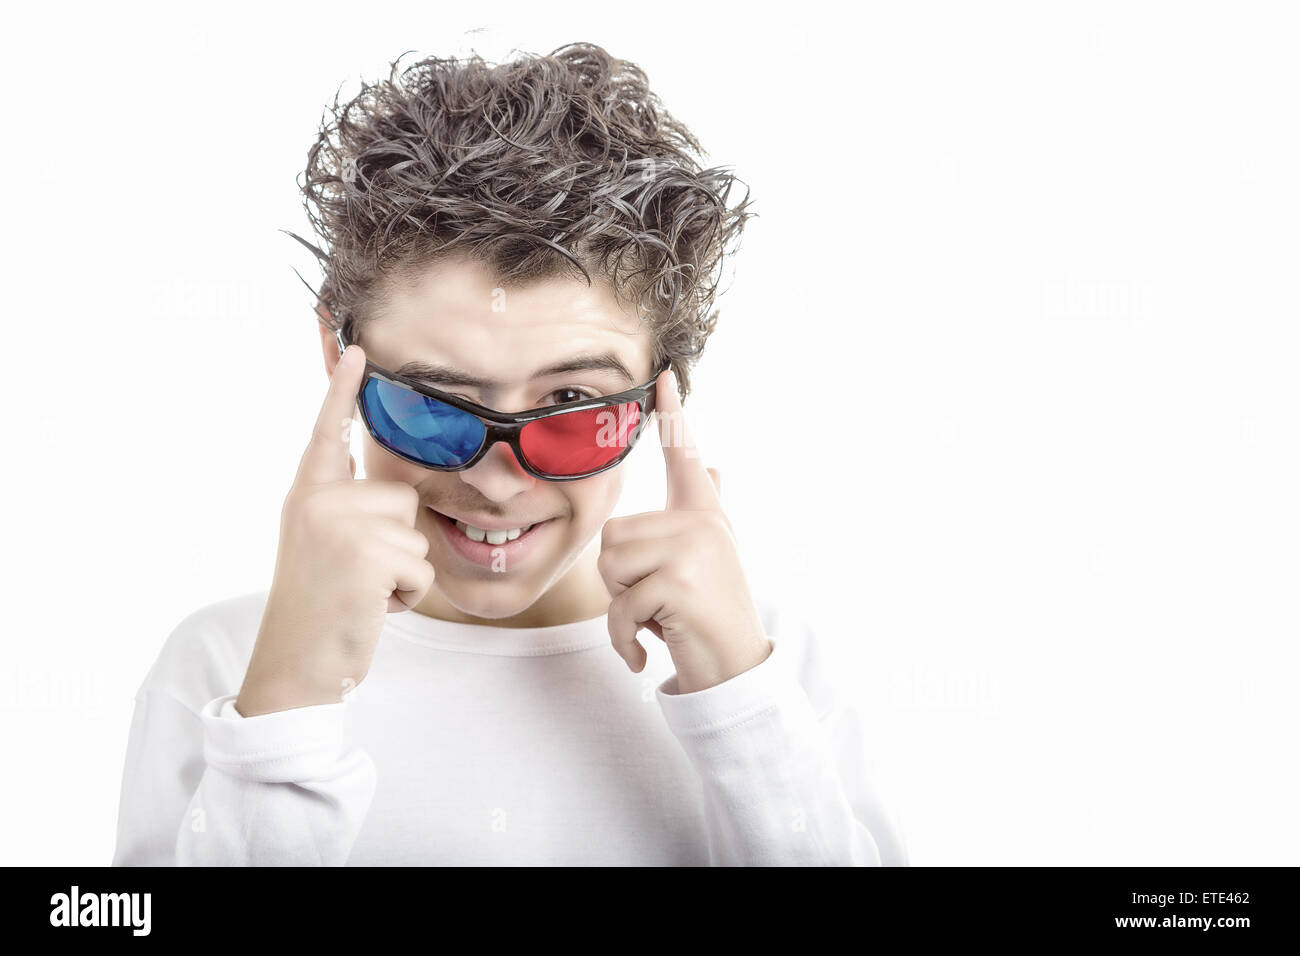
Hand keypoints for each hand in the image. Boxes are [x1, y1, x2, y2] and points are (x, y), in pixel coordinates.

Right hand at [235, 343, 436, 715]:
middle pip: (402, 496)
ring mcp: (339, 524)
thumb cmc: (320, 610)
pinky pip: (421, 566)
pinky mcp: (365, 554)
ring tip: (362, 593)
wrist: (294, 668)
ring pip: (415, 533)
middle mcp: (317, 501)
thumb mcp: (322, 547)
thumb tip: (393, 493)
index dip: (342, 390)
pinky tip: (371, 608)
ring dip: (403, 572)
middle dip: (397, 541)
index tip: (358, 346)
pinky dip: (408, 596)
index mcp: (306, 496)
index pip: (326, 433)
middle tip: (356, 576)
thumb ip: (347, 511)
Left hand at [597, 369, 771, 693]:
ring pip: (610, 567)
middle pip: (613, 533)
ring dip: (620, 608)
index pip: (685, 457)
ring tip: (656, 621)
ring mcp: (693, 550)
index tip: (664, 376)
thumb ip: (706, 510)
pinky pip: (620, 605)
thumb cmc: (713, 616)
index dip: (673, 417)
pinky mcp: (679, 583)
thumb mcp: (712, 558)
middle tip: (653, 604)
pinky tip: (645, 653)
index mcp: (704, 514)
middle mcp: (702, 523)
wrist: (737, 671)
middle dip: (618, 581)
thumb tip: (714, 467)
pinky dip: (623, 637)